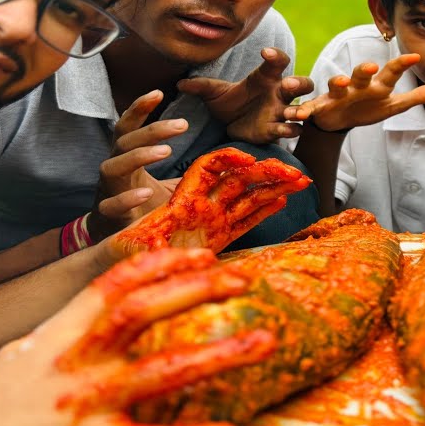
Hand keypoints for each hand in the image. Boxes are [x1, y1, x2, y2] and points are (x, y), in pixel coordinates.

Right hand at [0, 249, 275, 425]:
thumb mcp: (21, 358)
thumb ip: (68, 334)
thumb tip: (114, 306)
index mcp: (54, 340)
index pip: (111, 286)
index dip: (158, 262)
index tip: (198, 249)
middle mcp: (71, 368)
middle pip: (141, 314)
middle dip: (194, 289)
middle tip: (241, 274)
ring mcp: (84, 411)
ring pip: (162, 372)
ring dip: (219, 354)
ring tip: (265, 340)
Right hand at [89, 91, 184, 242]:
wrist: (118, 239)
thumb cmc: (147, 206)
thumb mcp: (173, 186)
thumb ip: (194, 173)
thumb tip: (228, 163)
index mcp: (127, 157)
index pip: (129, 127)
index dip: (140, 108)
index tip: (158, 92)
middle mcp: (114, 169)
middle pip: (125, 141)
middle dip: (152, 130)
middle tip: (182, 125)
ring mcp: (107, 191)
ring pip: (112, 166)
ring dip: (138, 156)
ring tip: (166, 151)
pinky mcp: (106, 215)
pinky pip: (111, 204)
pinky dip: (128, 198)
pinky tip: (147, 192)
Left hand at [108, 147, 311, 258]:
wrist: (123, 266)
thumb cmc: (126, 253)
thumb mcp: (134, 246)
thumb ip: (151, 245)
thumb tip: (167, 249)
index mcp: (182, 202)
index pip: (207, 169)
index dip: (228, 159)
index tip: (248, 160)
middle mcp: (201, 206)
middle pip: (238, 180)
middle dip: (267, 172)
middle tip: (294, 171)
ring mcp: (211, 221)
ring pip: (248, 198)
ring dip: (274, 188)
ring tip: (301, 182)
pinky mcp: (218, 238)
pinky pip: (244, 221)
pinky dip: (264, 211)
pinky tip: (283, 202)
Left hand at [178, 47, 312, 142]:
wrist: (230, 126)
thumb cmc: (228, 103)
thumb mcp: (212, 93)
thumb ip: (199, 86)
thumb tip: (180, 83)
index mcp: (265, 78)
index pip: (278, 62)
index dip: (275, 55)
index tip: (265, 52)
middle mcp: (278, 93)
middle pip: (301, 83)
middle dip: (299, 83)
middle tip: (290, 85)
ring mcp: (280, 112)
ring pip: (301, 108)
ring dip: (300, 110)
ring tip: (293, 113)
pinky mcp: (276, 130)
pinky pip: (290, 130)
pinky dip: (290, 130)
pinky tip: (284, 130)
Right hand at [286, 53, 424, 132]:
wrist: (338, 121)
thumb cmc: (368, 108)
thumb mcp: (394, 105)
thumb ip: (418, 96)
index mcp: (376, 86)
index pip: (391, 73)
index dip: (402, 64)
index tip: (415, 56)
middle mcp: (357, 86)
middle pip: (361, 75)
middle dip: (364, 70)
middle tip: (371, 65)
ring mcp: (337, 95)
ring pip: (336, 86)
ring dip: (337, 82)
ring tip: (340, 82)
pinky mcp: (320, 108)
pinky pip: (311, 109)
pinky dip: (304, 111)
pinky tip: (299, 116)